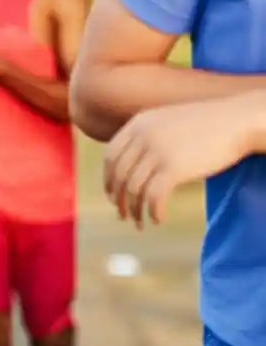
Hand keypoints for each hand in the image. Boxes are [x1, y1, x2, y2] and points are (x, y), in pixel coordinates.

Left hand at [104, 95, 257, 227]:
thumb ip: (147, 138)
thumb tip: (132, 166)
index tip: (113, 196)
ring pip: (134, 189)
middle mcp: (143, 136)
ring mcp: (157, 151)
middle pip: (119, 175)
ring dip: (134, 210)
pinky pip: (154, 196)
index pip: (110, 156)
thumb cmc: (207, 126)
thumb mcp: (168, 123)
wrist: (238, 121)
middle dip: (118, 199)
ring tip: (140, 223)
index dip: (108, 180)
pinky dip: (153, 212)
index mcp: (138, 124)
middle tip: (122, 215)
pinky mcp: (174, 168)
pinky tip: (158, 220)